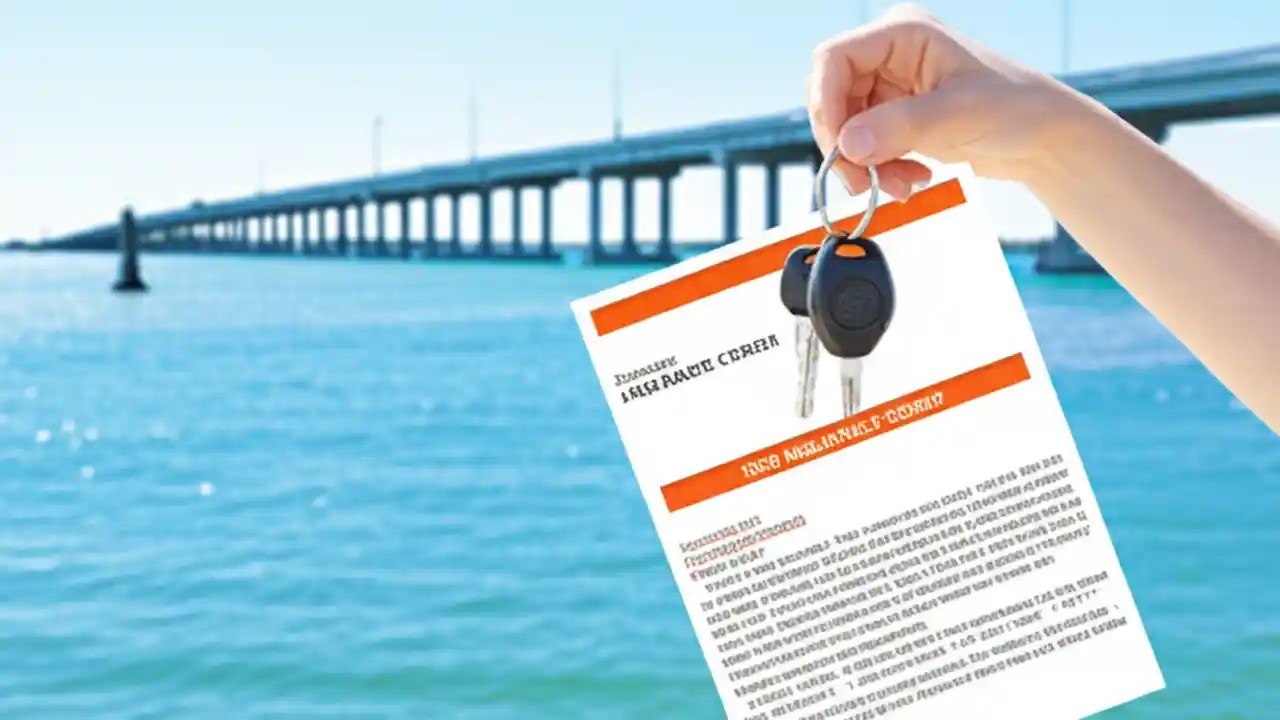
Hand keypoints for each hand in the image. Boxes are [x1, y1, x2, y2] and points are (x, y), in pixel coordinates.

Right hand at [807, 3, 1084, 198]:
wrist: (1044, 138)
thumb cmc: (1016, 109)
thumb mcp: (956, 115)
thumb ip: (898, 127)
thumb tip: (847, 144)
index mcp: (903, 33)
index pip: (834, 59)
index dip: (827, 103)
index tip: (838, 146)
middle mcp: (890, 55)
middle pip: (832, 97)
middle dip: (844, 144)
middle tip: (863, 182)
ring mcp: (890, 87)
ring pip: (845, 128)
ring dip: (864, 165)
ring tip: (901, 185)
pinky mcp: (895, 117)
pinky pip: (864, 146)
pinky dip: (879, 170)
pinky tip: (910, 179)